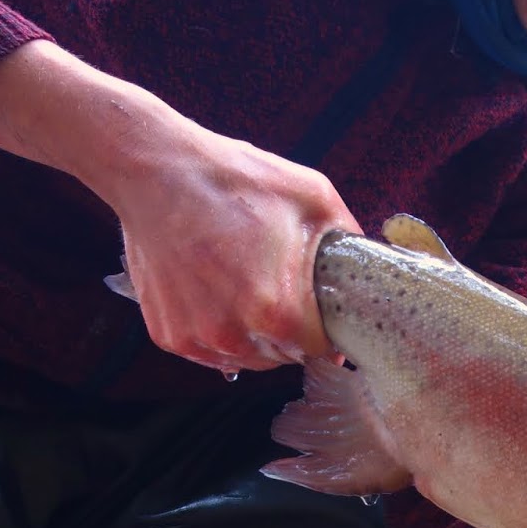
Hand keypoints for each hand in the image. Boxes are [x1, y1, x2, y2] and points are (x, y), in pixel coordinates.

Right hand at [0, 40, 361, 373]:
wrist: (156, 170)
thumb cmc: (235, 180)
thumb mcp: (313, 197)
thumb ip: (348, 237)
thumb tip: (370, 262)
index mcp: (278, 312)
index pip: (322, 350)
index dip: (329, 333)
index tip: (326, 315)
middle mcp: (236, 336)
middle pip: (285, 356)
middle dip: (292, 331)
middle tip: (284, 289)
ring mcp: (198, 338)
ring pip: (246, 357)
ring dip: (254, 335)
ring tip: (248, 286)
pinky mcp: (169, 335)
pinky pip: (208, 349)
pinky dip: (218, 329)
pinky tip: (217, 290)